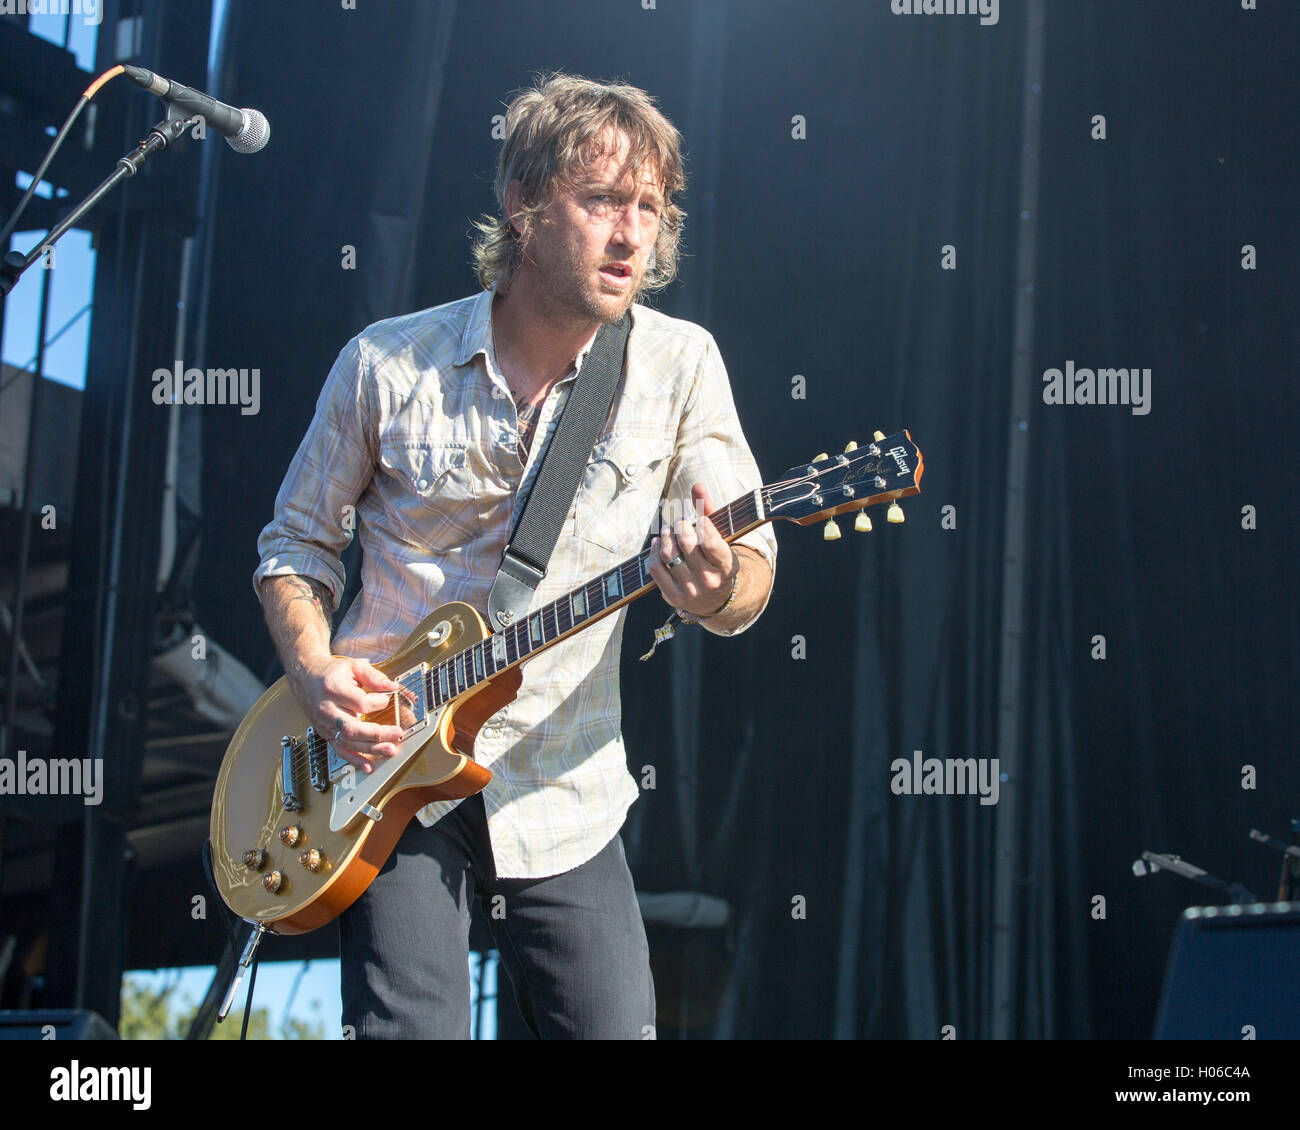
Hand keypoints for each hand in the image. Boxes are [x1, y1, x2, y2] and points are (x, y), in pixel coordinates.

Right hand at [290, 655, 410, 774]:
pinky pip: (339, 750)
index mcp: (333, 689)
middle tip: (396, 733)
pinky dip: (354, 759)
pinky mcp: (325, 733)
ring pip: (347, 742)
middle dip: (377, 734)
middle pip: (352, 727)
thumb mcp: (353, 666)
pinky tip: (368, 765)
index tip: (388, 698)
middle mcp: (327, 709)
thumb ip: (374, 676)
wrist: (306, 677)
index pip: (360, 702)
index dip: (378, 702)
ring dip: (370, 749)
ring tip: (389, 750)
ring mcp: (325, 724)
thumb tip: (392, 687)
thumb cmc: (330, 672)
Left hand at [647, 484, 738, 618]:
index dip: (701, 523)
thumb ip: (710, 511)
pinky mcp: (673, 596)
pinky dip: (653, 551)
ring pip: (667, 553)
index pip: (710, 540)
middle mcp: (708, 580)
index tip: (700, 520)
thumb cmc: (715, 559)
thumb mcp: (720, 538)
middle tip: (681, 523)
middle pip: (686, 542)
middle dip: (680, 526)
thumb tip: (697, 485)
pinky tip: (658, 543)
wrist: (714, 599)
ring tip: (668, 531)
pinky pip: (655, 567)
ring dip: (665, 536)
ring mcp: (690, 590)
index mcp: (725, 565)